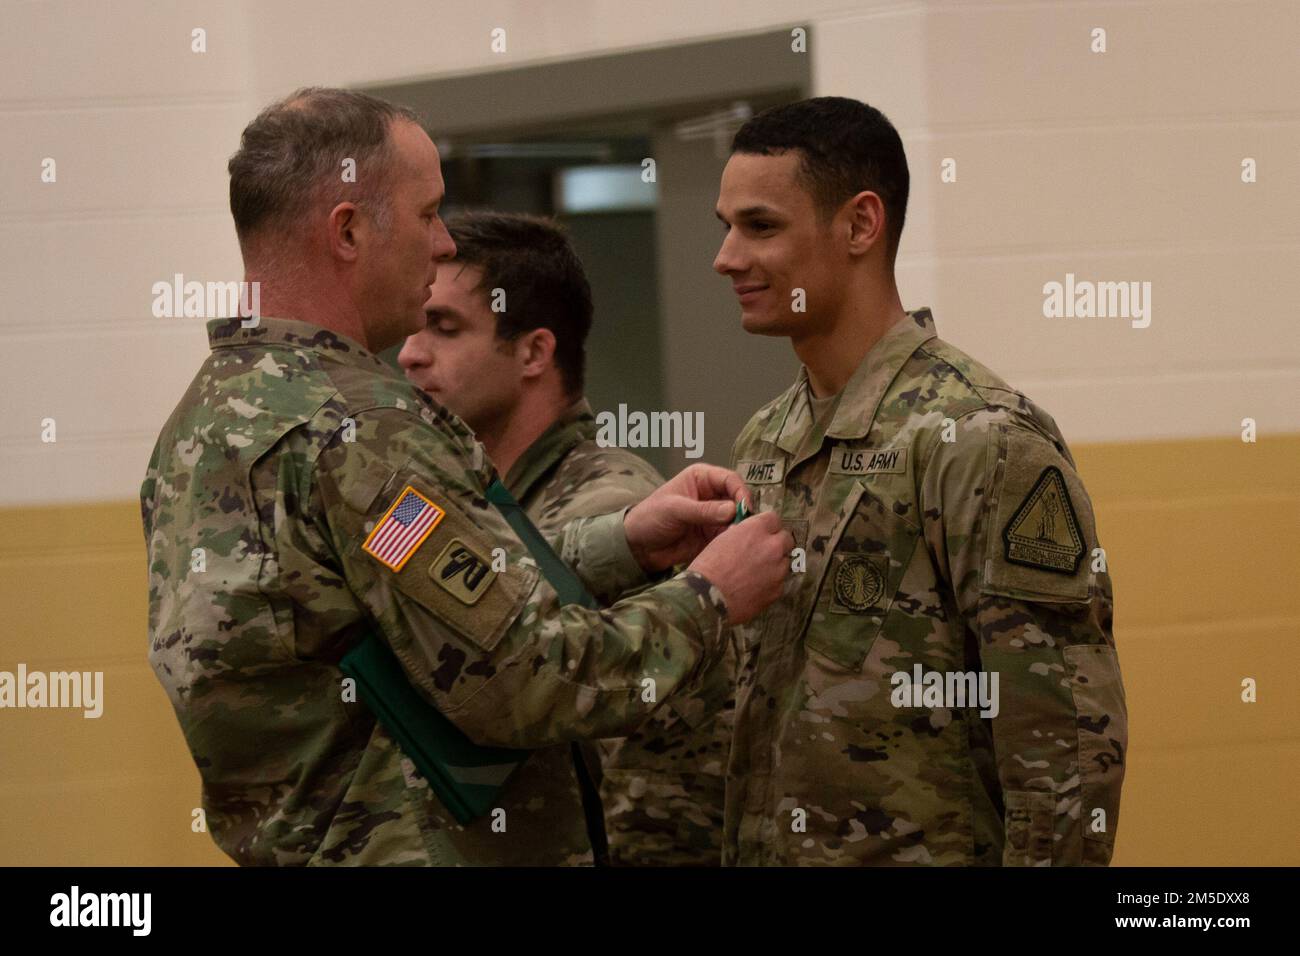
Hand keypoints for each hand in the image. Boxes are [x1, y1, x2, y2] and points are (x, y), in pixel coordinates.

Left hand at [624, 463, 749, 571]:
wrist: (639, 547)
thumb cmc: (650, 517)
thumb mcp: (674, 509)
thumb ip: (703, 510)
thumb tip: (732, 510)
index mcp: (702, 478)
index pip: (730, 479)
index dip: (740, 492)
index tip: (744, 508)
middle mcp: (712, 495)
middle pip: (739, 499)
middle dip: (744, 512)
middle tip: (745, 526)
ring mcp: (715, 516)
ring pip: (738, 519)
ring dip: (741, 528)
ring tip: (739, 538)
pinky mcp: (714, 535)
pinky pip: (731, 536)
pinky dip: (735, 541)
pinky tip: (735, 548)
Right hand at [688, 511, 792, 624]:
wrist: (707, 597)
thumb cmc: (708, 568)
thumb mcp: (722, 539)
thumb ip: (742, 533)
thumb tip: (750, 536)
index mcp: (756, 529)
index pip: (774, 519)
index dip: (767, 526)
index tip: (761, 532)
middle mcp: (772, 546)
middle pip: (786, 539)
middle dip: (776, 543)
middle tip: (762, 552)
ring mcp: (778, 569)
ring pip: (784, 561)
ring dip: (775, 564)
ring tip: (756, 573)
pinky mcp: (778, 590)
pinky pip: (779, 581)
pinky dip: (771, 583)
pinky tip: (754, 587)